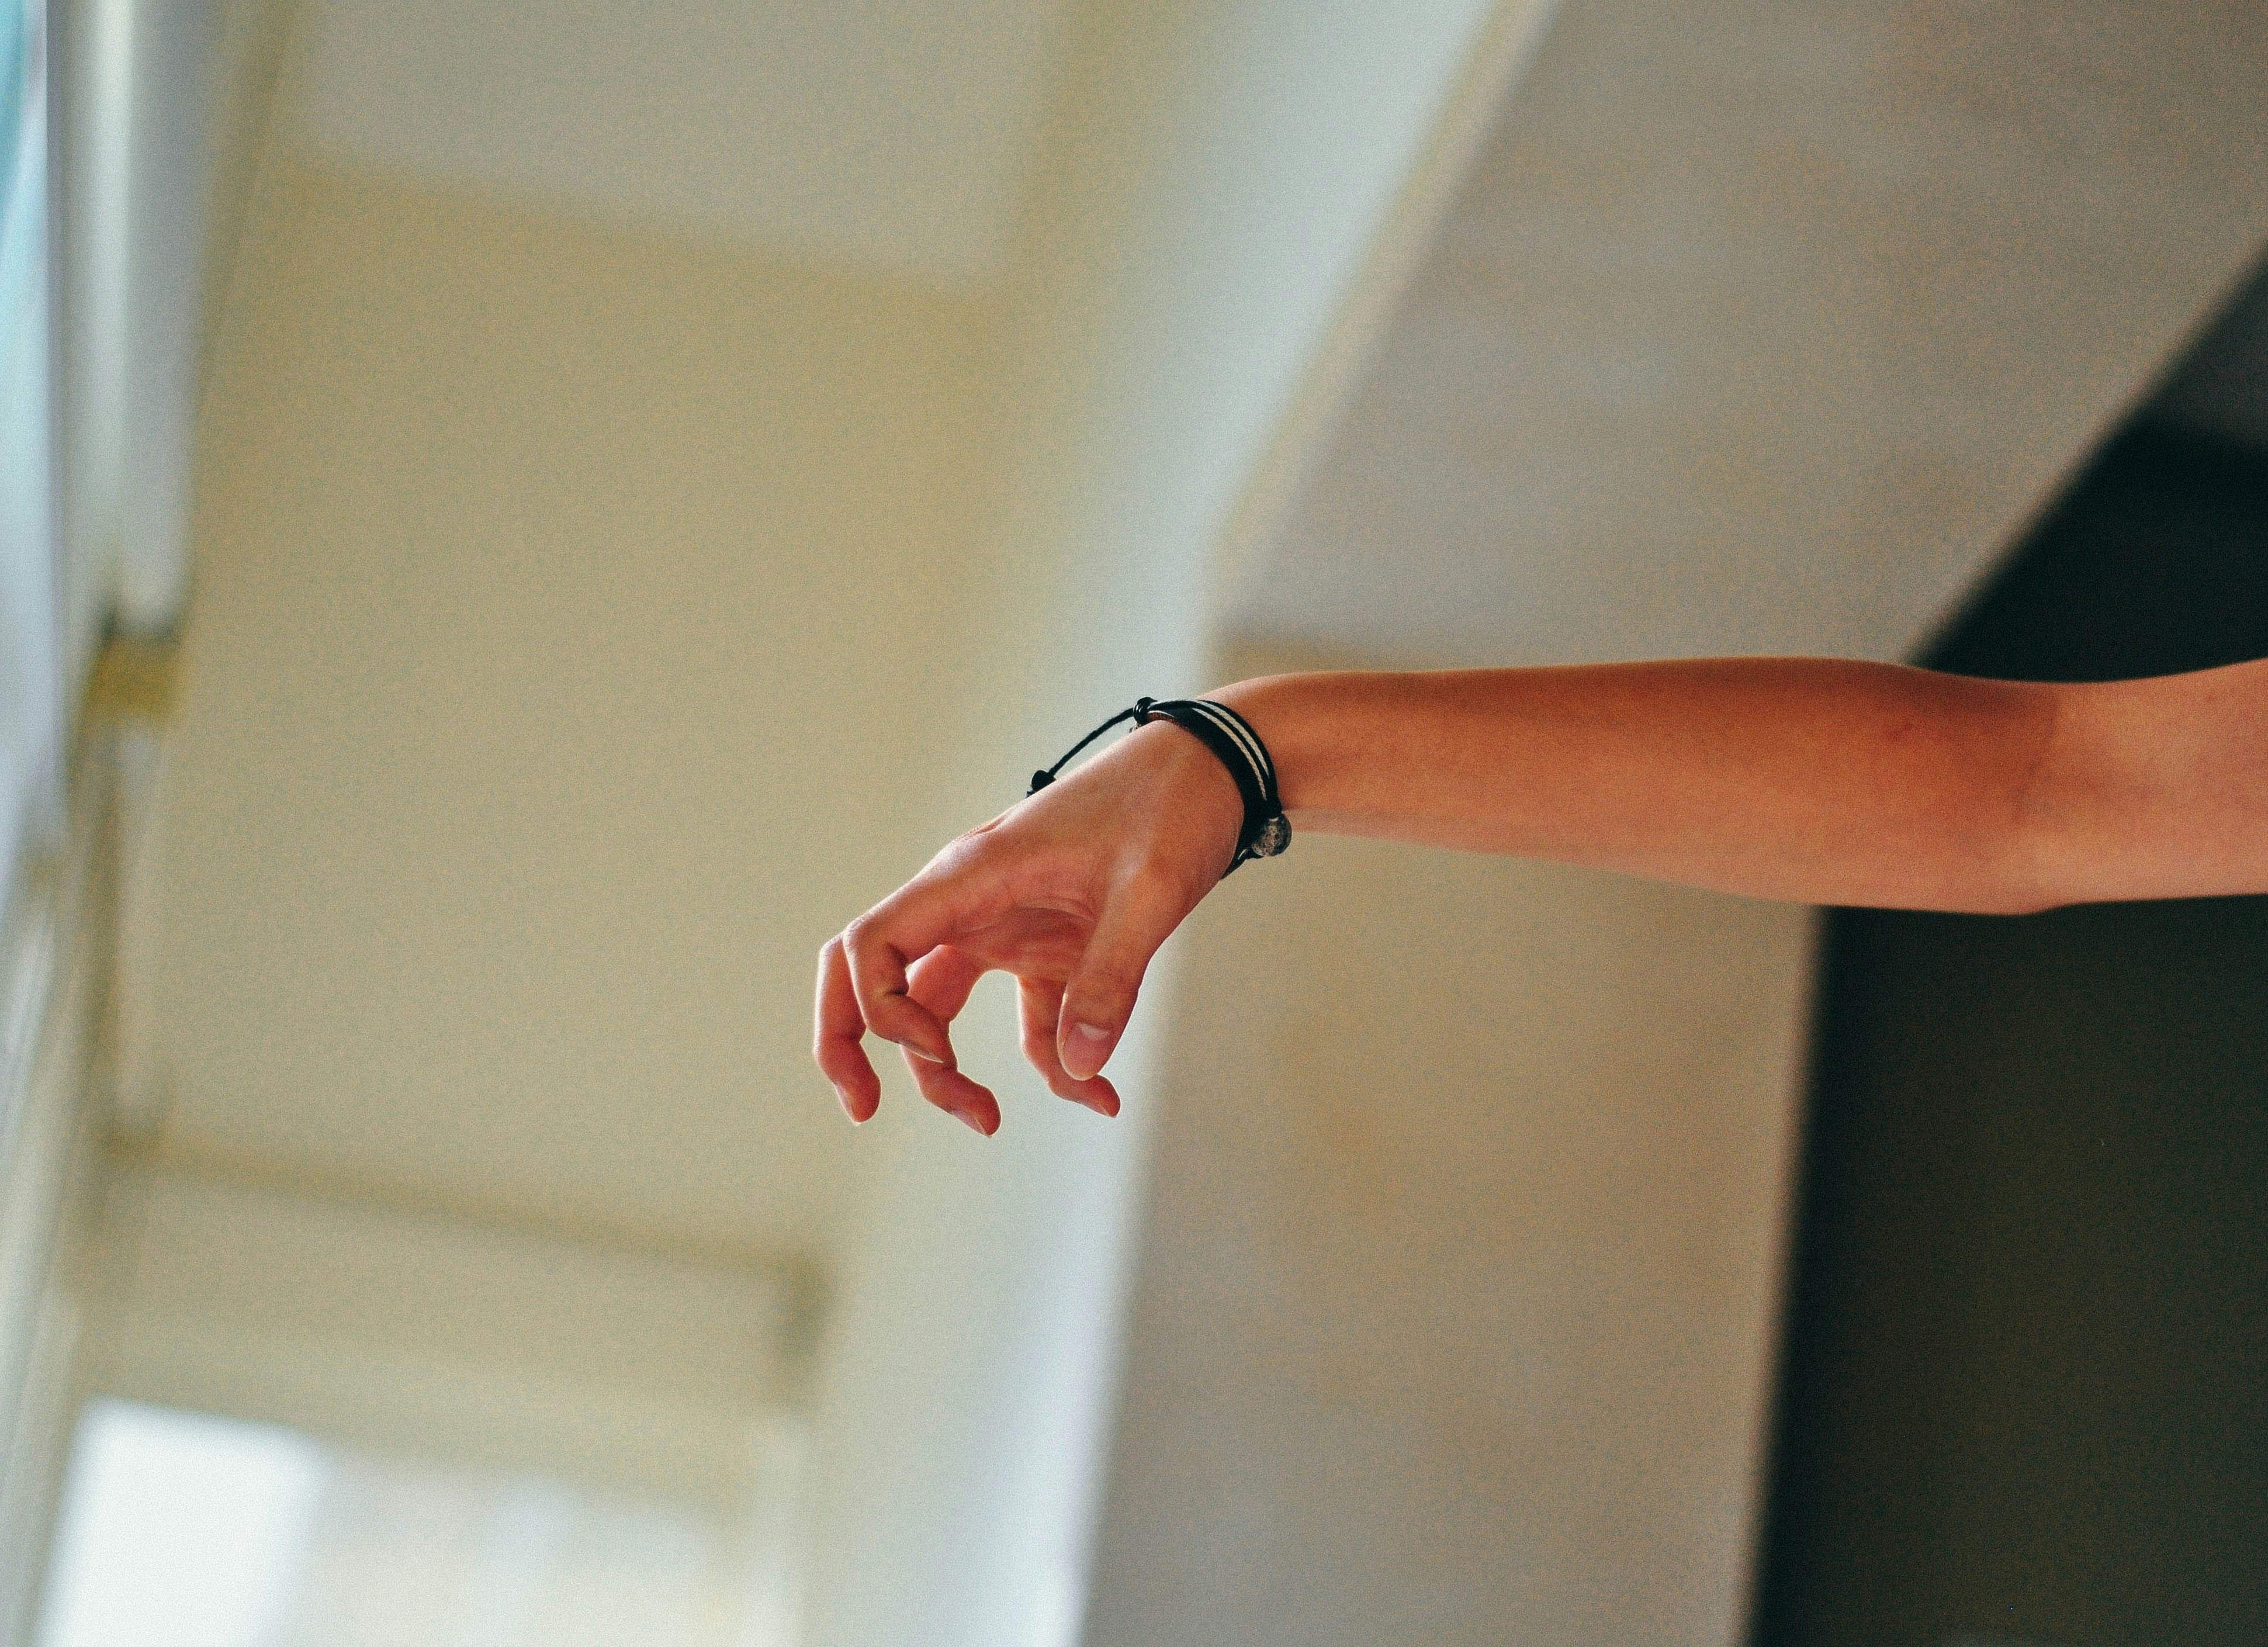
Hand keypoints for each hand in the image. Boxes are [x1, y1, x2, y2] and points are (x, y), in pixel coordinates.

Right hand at [815, 722, 1245, 1132]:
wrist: (1211, 771)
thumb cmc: (1169, 806)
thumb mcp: (1148, 894)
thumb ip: (1109, 980)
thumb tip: (1078, 1070)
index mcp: (973, 876)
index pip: (872, 943)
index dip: (877, 1010)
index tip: (939, 1053)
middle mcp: (971, 900)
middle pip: (875, 974)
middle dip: (853, 1042)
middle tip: (862, 1108)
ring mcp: (1003, 923)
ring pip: (936, 1005)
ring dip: (947, 1070)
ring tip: (990, 1120)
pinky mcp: (1044, 944)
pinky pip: (1022, 1018)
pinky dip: (1049, 1063)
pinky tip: (1097, 1094)